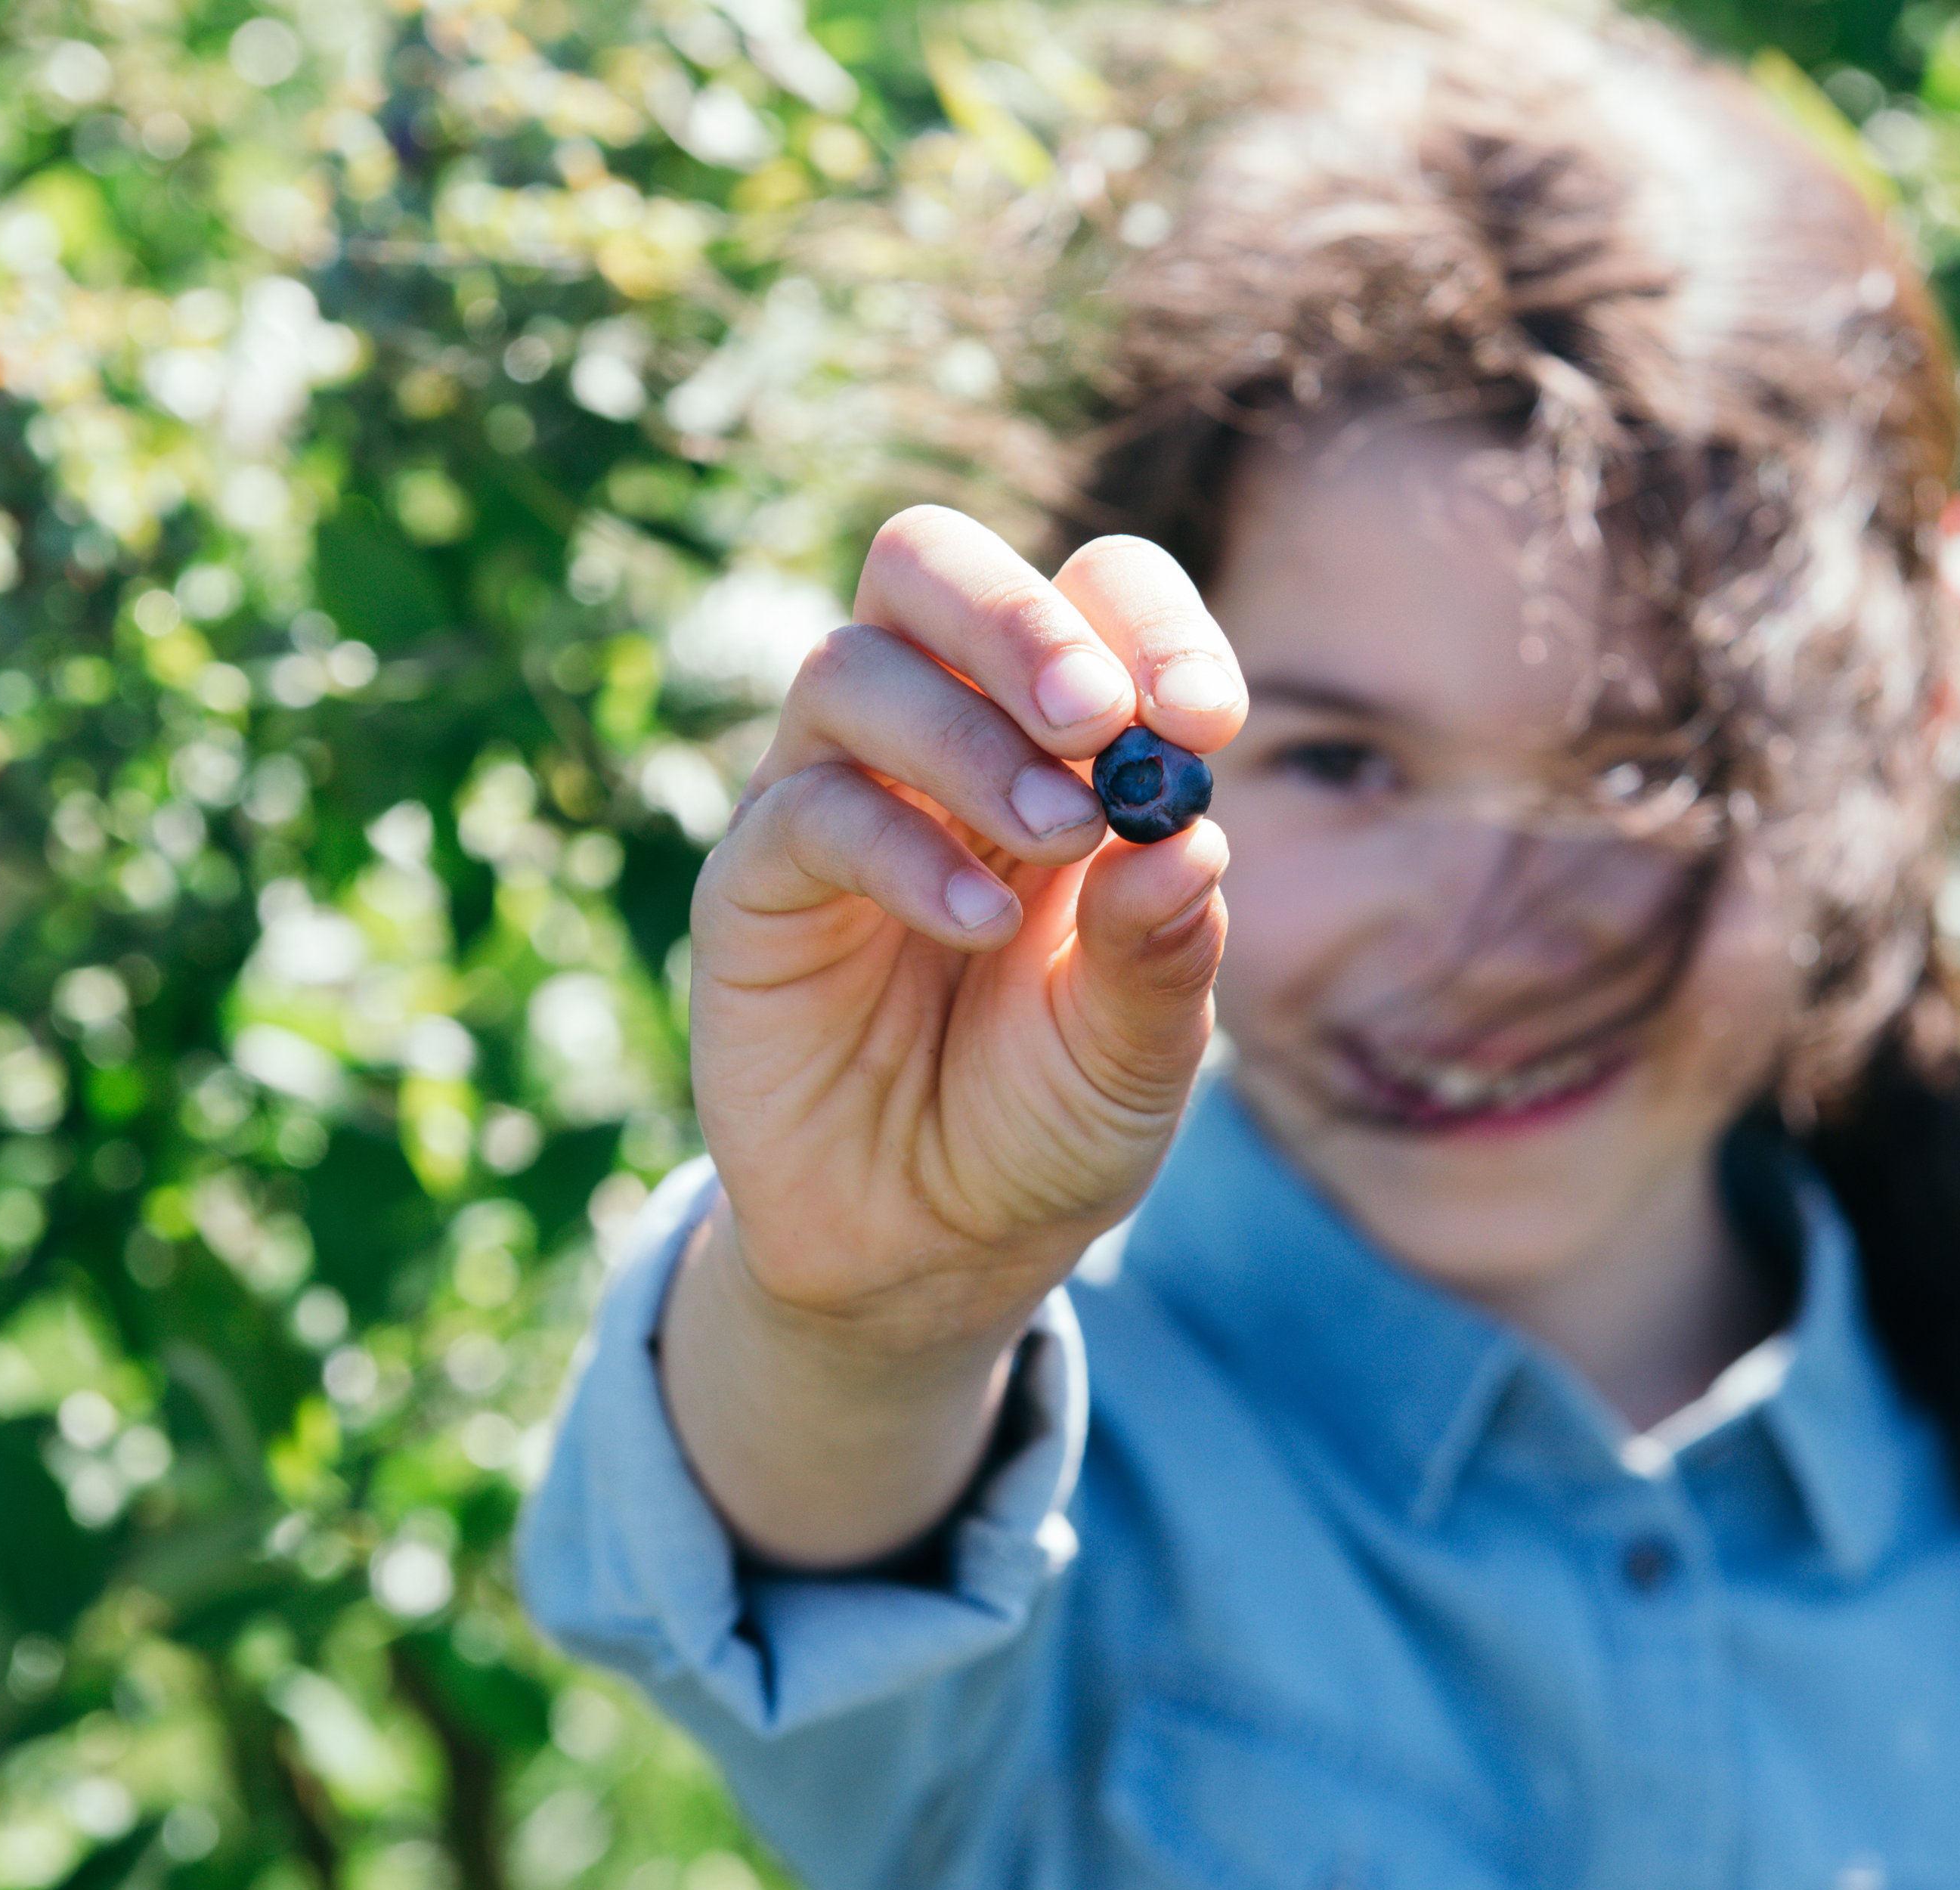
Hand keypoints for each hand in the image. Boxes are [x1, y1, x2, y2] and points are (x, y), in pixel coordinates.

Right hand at [687, 505, 1245, 1367]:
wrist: (933, 1251)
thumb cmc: (1045, 1119)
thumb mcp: (1139, 1050)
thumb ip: (1164, 949)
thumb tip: (1191, 839)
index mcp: (1052, 742)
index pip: (1087, 594)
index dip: (1146, 621)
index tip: (1204, 719)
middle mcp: (932, 739)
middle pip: (930, 568)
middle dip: (1022, 621)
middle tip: (1101, 717)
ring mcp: (831, 800)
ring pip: (855, 666)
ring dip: (969, 738)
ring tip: (1062, 839)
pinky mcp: (755, 888)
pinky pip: (806, 811)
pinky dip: (905, 852)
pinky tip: (983, 925)